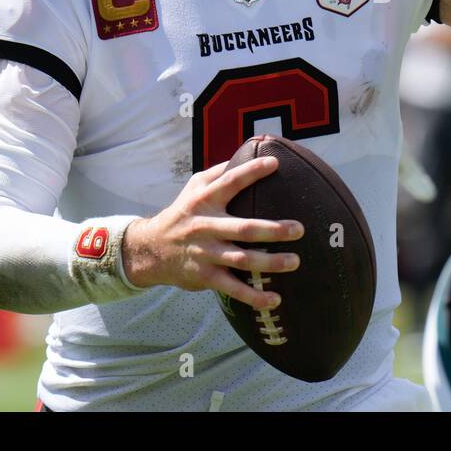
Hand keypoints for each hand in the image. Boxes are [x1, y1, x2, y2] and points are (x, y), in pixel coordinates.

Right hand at [121, 156, 303, 308]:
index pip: (230, 182)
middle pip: (242, 228)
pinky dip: (254, 296)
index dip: (251, 172)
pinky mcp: (205, 276)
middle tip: (299, 229)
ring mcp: (205, 253)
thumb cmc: (182, 213)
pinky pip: (233, 288)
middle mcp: (205, 226)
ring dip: (269, 263)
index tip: (275, 164)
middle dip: (272, 229)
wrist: (151, 249)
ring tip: (295, 262)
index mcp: (204, 200)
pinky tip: (275, 300)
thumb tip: (250, 150)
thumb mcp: (193, 188)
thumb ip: (219, 172)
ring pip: (241, 260)